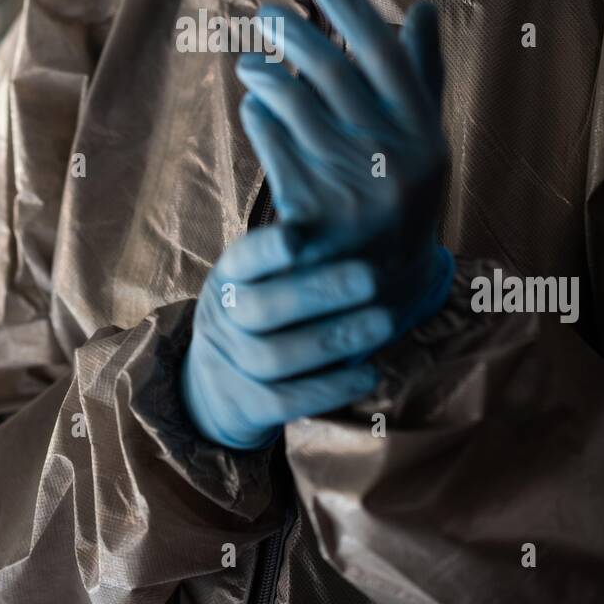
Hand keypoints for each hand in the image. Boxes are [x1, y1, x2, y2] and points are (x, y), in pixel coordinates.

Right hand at [181, 222, 382, 449]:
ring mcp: (228, 364)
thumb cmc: (264, 313)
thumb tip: (353, 197)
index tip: (300, 235)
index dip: (268, 249)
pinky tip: (370, 374)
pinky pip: (284, 401)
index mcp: (230, 276)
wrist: (219, 387)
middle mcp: (222, 317)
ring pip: (274, 356)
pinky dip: (329, 389)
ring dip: (334, 340)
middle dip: (319, 292)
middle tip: (373, 277)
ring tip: (384, 323)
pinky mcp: (245, 406)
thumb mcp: (263, 278)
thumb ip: (300, 252)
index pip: (243, 259)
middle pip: (261, 307)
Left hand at [236, 0, 453, 326]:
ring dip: (268, 76)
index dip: (349, 4)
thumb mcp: (424, 141)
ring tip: (249, 60)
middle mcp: (395, 161)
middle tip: (266, 13)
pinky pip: (276, 153)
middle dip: (294, 35)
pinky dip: (262, 121)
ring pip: (297, 111)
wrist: (384, 291)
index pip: (386, 54)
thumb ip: (422, 76)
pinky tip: (255, 105)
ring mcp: (353, 193)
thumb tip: (424, 8)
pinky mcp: (314, 220)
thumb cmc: (403, 197)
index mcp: (425, 135)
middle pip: (334, 77)